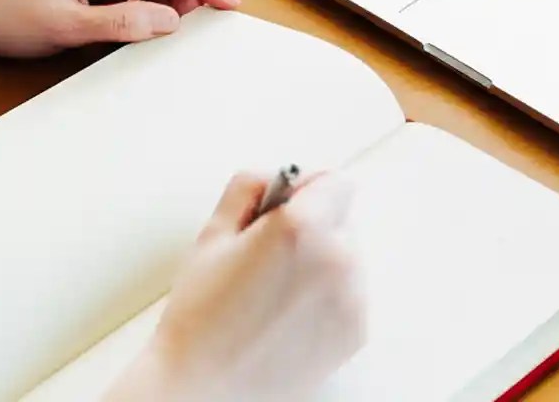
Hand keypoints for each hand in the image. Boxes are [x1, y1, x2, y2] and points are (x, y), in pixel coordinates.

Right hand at [104, 171, 363, 401]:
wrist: (205, 390)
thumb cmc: (201, 320)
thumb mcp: (212, 235)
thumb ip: (249, 188)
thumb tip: (274, 178)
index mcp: (303, 227)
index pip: (335, 180)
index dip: (307, 189)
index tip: (285, 206)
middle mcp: (338, 258)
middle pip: (343, 218)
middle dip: (313, 227)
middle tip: (268, 256)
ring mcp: (353, 297)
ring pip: (347, 257)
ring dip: (322, 262)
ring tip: (274, 293)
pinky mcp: (357, 329)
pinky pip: (350, 294)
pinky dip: (327, 298)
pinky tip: (287, 317)